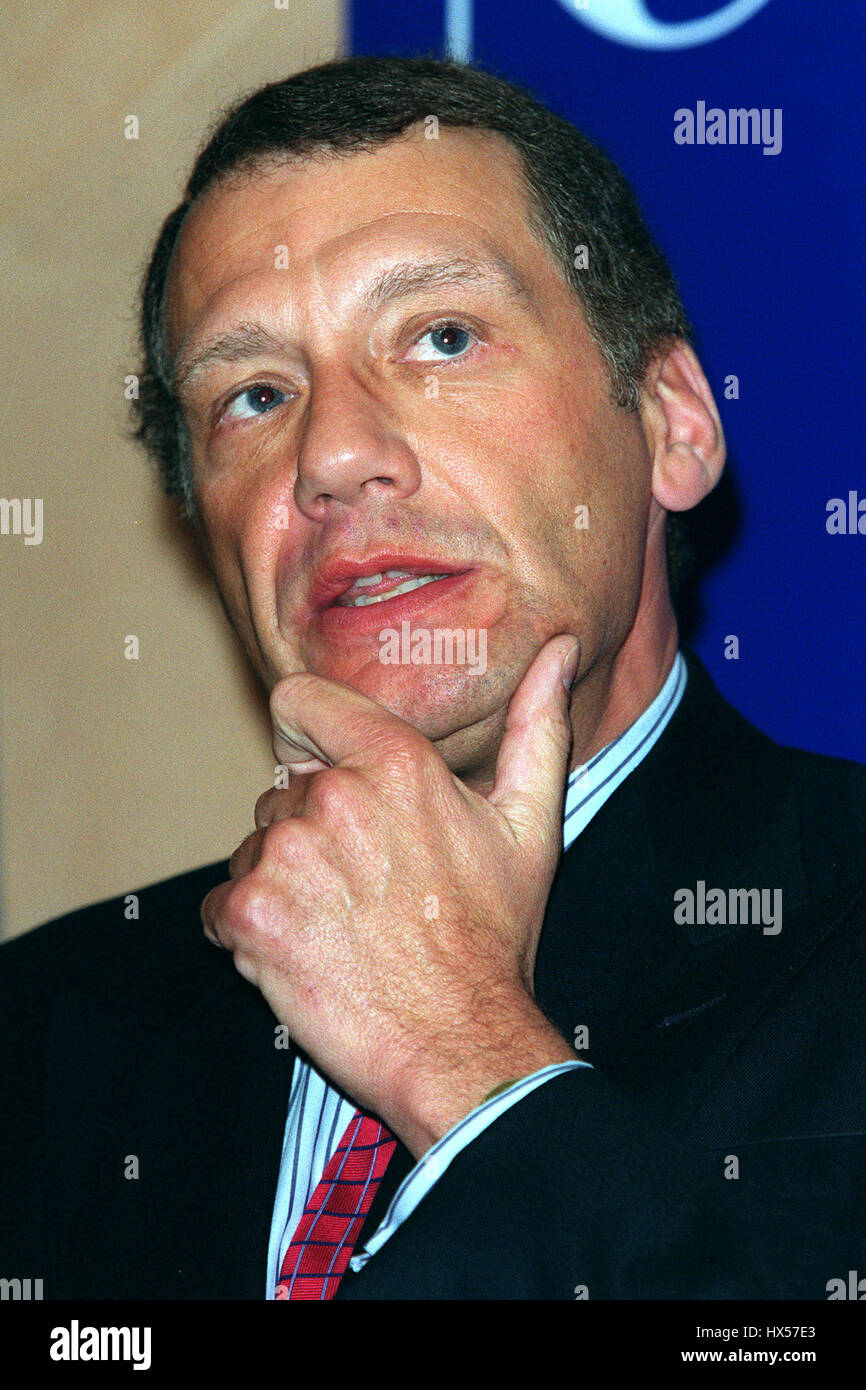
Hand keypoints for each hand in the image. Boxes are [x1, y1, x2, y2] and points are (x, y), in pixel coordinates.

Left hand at [201, 634, 579, 1157]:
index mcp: (395, 761)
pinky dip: (249, 930)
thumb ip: (535, 726)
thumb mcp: (530, 825)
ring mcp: (285, 856)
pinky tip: (306, 954)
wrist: (460, 1042)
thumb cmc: (494, 936)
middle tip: (363, 886)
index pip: (297, 701)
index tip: (326, 773)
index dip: (307, 737)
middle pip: (281, 790)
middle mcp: (331, 796)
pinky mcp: (249, 914)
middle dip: (310, 829)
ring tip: (341, 926)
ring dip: (280, 882)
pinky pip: (220, 906)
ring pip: (253, 849)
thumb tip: (561, 651)